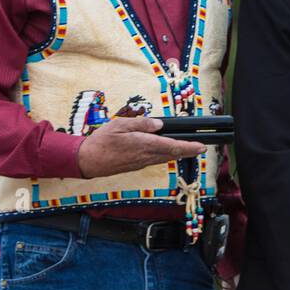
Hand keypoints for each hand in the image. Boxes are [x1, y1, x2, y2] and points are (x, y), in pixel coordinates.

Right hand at [75, 116, 205, 177]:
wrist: (87, 161)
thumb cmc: (101, 141)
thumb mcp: (120, 125)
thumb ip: (141, 123)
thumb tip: (159, 124)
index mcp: (144, 144)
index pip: (172, 146)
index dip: (189, 147)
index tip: (202, 147)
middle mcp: (146, 156)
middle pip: (172, 153)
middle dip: (187, 151)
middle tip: (200, 147)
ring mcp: (141, 163)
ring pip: (164, 157)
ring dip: (176, 153)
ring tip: (187, 148)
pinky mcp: (136, 166)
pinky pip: (155, 159)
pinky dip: (164, 154)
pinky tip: (165, 150)